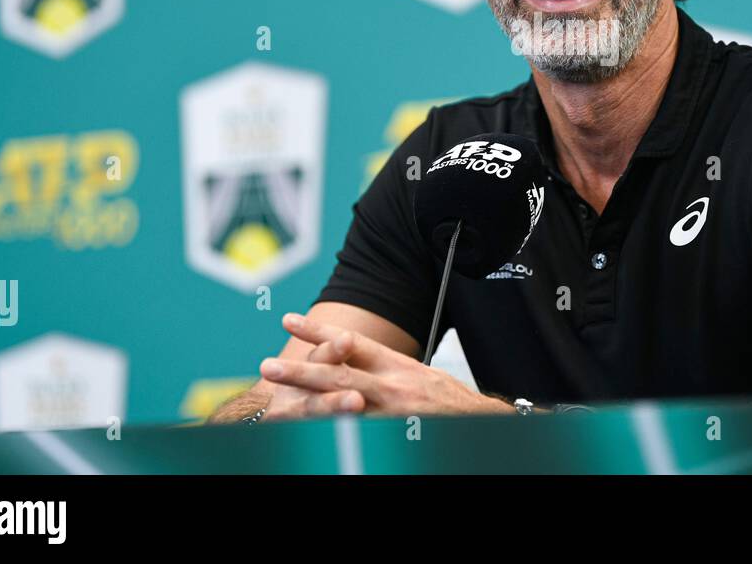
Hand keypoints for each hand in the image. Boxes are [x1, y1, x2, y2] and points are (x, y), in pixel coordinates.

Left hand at [259, 313, 514, 419]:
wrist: (483, 421)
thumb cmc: (452, 402)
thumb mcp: (419, 376)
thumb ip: (386, 371)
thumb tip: (356, 363)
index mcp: (397, 365)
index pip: (352, 342)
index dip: (318, 331)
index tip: (289, 320)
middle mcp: (392, 384)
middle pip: (339, 372)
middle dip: (301, 369)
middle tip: (268, 365)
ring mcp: (393, 411)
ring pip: (344, 402)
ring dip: (309, 400)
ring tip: (278, 401)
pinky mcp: (396, 431)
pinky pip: (360, 430)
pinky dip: (337, 428)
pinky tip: (312, 428)